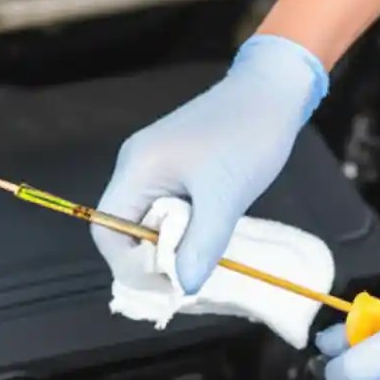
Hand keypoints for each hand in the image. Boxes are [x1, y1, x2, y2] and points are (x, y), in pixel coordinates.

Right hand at [93, 35, 328, 292]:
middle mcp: (137, 168)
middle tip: (183, 284)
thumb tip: (184, 287)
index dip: (129, 265)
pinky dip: (183, 234)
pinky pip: (168, 212)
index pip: (106, 228)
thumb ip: (201, 243)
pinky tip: (205, 247)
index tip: (165, 286)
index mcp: (137, 168)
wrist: (274, 92)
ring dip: (169, 250)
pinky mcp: (178, 170)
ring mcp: (157, 168)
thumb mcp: (225, 195)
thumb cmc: (248, 135)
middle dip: (149, 262)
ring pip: (148, 224)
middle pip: (124, 229)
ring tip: (197, 269)